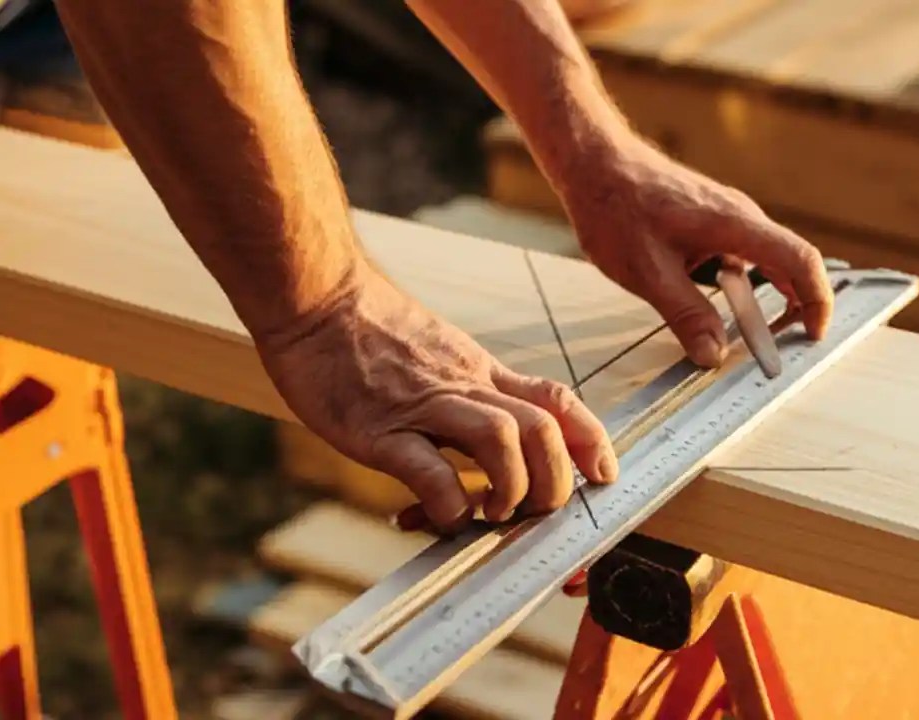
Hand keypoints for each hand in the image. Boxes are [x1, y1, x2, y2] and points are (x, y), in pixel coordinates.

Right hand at [256, 266, 617, 533]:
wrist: (314, 294)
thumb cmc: (367, 329)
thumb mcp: (439, 352)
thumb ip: (467, 391)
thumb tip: (489, 444)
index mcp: (480, 371)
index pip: (556, 400)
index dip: (591, 439)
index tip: (604, 473)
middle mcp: (463, 386)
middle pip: (543, 429)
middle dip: (556, 480)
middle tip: (535, 511)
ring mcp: (424, 406)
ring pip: (503, 441)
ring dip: (512, 489)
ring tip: (492, 512)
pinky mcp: (379, 429)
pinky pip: (430, 471)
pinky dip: (449, 504)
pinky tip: (443, 517)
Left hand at [563, 138, 832, 366]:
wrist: (594, 162)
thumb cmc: (616, 204)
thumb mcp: (647, 272)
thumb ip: (686, 315)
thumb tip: (713, 354)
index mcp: (735, 224)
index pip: (800, 259)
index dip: (817, 300)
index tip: (813, 335)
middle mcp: (741, 216)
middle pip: (792, 262)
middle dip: (797, 307)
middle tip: (782, 347)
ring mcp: (729, 217)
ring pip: (766, 261)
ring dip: (768, 298)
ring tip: (752, 335)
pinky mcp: (713, 221)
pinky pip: (744, 256)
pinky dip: (745, 286)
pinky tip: (721, 307)